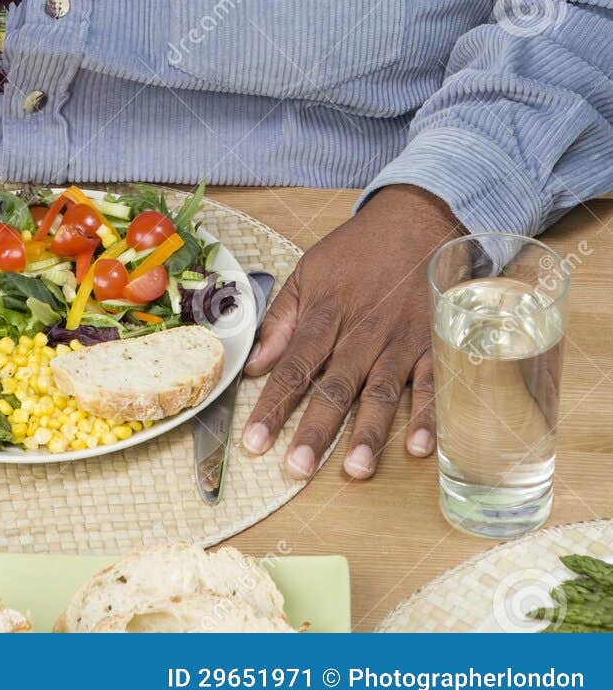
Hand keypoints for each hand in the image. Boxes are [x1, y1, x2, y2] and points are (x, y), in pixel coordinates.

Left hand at [241, 184, 462, 479]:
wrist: (417, 219)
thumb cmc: (359, 249)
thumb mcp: (310, 271)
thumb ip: (282, 320)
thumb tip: (256, 365)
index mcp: (327, 314)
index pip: (294, 367)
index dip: (273, 406)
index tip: (254, 442)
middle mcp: (362, 333)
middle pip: (335, 387)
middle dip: (315, 430)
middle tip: (297, 469)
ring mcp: (401, 341)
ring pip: (382, 392)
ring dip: (369, 433)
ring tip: (354, 470)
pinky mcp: (434, 345)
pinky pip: (432, 385)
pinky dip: (428, 416)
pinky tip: (419, 447)